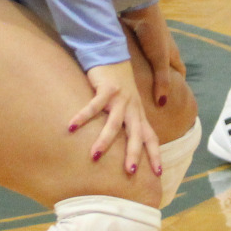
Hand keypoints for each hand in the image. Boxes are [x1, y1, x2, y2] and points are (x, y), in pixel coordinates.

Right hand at [69, 60, 161, 178]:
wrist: (113, 56)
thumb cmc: (118, 87)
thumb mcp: (127, 106)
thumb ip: (127, 124)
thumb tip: (127, 148)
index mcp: (138, 115)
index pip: (150, 137)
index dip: (155, 154)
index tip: (158, 174)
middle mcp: (132, 108)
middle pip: (136, 134)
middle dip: (134, 153)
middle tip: (130, 172)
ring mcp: (120, 98)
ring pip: (114, 123)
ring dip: (104, 140)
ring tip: (95, 156)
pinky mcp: (107, 88)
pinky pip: (94, 105)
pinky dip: (83, 116)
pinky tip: (72, 127)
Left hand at [122, 4, 186, 109]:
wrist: (138, 11)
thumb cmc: (153, 35)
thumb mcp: (159, 60)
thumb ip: (161, 81)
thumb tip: (163, 104)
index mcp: (172, 54)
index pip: (180, 71)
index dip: (179, 82)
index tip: (173, 96)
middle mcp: (163, 49)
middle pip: (165, 67)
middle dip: (161, 80)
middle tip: (152, 96)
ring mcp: (150, 44)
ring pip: (151, 62)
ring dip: (147, 72)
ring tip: (137, 86)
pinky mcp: (138, 39)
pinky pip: (139, 56)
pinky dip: (136, 64)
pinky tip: (127, 71)